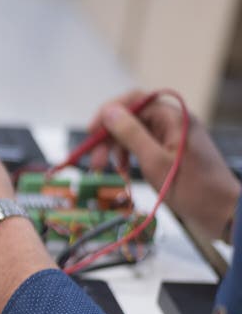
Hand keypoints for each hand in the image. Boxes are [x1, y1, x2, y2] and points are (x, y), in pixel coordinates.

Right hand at [90, 90, 240, 239]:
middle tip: (96, 161)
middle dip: (110, 137)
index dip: (108, 113)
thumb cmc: (192, 189)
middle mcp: (173, 121)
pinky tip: (124, 170)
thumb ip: (131, 134)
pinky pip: (143, 145)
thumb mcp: (155, 162)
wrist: (222, 212)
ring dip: (117, 149)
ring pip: (134, 133)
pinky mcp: (171, 150)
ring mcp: (172, 135)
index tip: (91, 133)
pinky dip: (129, 156)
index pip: (134, 101)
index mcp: (173, 117)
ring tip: (108, 169)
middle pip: (131, 117)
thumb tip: (108, 111)